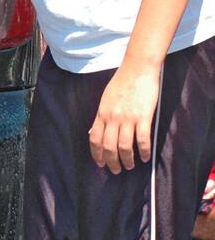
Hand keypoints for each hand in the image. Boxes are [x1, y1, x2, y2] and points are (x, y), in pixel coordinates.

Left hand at [88, 58, 160, 172]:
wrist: (138, 68)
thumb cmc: (122, 81)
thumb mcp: (106, 99)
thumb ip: (103, 115)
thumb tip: (98, 131)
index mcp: (102, 113)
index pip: (95, 139)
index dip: (97, 154)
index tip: (100, 163)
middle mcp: (112, 118)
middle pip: (109, 146)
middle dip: (111, 162)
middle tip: (115, 170)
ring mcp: (128, 118)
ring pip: (124, 146)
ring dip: (127, 160)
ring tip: (130, 166)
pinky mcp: (143, 117)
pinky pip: (142, 140)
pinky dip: (144, 151)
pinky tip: (145, 158)